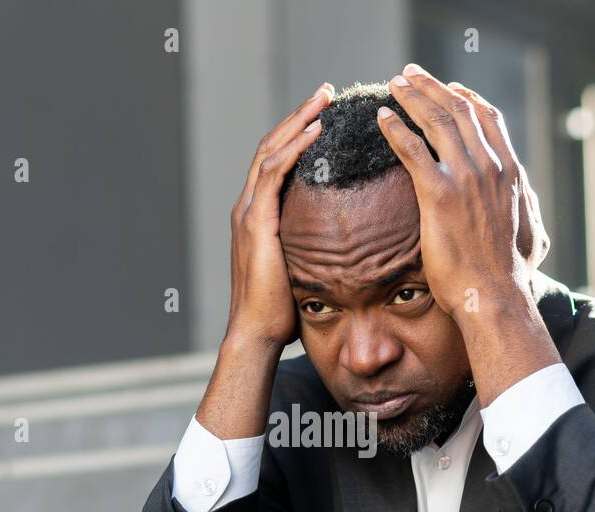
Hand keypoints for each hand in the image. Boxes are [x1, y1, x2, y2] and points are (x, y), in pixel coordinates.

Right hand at [226, 82, 332, 349]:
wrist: (256, 335)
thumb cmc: (279, 314)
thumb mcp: (300, 273)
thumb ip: (313, 254)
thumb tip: (346, 254)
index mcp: (257, 217)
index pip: (276, 163)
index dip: (297, 136)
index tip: (323, 116)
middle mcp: (248, 208)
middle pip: (272, 146)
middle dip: (299, 117)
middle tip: (326, 93)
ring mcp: (249, 213)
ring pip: (272, 151)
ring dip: (299, 122)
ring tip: (323, 100)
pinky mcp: (257, 223)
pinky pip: (275, 173)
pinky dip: (295, 148)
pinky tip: (317, 131)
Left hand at [377, 65, 549, 323]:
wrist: (494, 295)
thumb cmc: (510, 275)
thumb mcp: (532, 236)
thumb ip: (529, 214)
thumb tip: (531, 209)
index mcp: (510, 172)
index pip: (489, 119)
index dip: (467, 97)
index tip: (449, 87)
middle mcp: (490, 167)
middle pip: (459, 110)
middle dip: (432, 86)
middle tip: (410, 75)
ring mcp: (465, 178)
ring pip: (435, 121)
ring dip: (412, 97)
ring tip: (393, 85)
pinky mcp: (439, 193)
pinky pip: (412, 148)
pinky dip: (395, 128)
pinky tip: (382, 118)